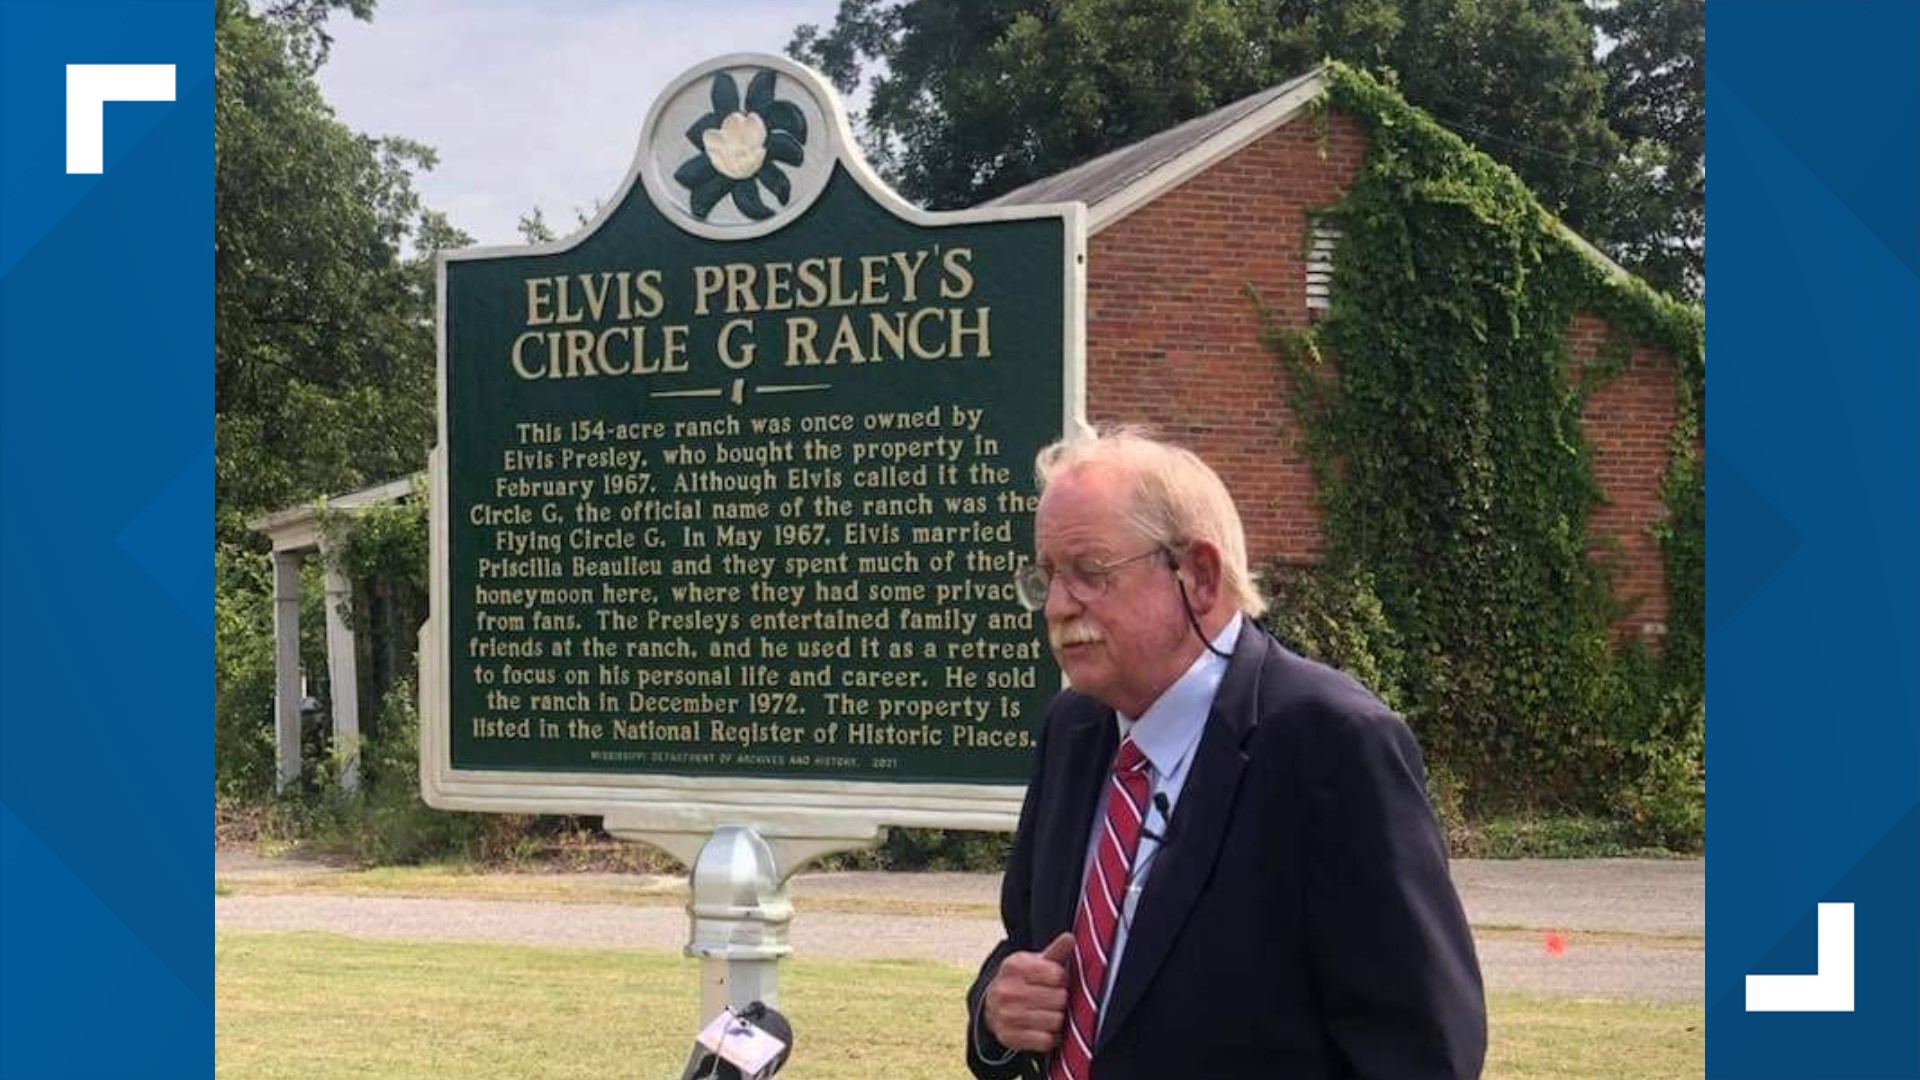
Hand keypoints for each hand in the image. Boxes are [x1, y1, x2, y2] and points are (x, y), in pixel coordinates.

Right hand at [983, 932, 1074, 1052]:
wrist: (991, 1005)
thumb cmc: (1022, 980)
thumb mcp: (1034, 962)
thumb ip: (1055, 952)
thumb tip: (1070, 937)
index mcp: (1014, 967)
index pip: (1058, 975)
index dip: (1062, 979)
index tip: (1056, 981)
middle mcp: (1007, 990)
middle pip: (1059, 999)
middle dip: (1061, 999)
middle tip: (1054, 998)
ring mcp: (1006, 1015)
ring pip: (1055, 1021)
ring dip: (1058, 1019)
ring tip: (1050, 1013)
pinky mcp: (1009, 1037)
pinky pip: (1046, 1041)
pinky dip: (1051, 1037)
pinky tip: (1045, 1029)